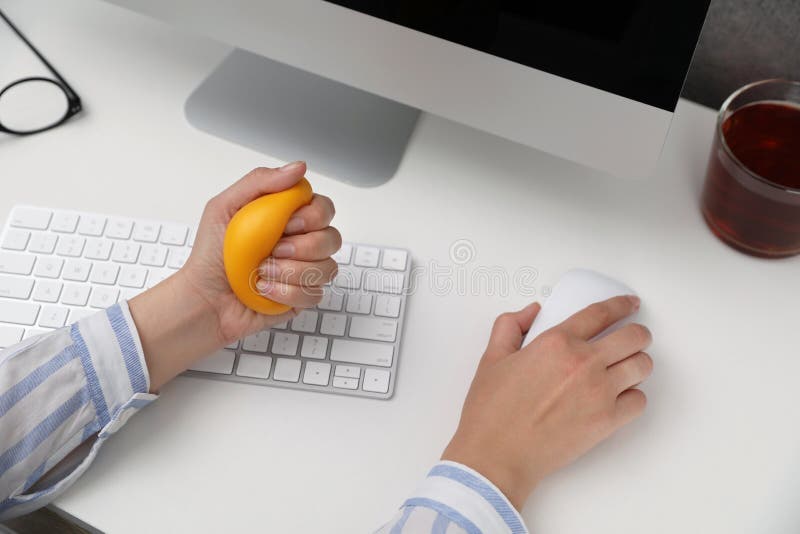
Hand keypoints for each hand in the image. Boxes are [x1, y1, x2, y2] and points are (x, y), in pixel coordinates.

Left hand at [182, 162, 340, 343]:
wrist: (203, 298)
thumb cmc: (210, 255)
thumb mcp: (224, 207)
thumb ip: (260, 181)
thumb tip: (298, 168)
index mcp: (287, 219)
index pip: (323, 208)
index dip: (313, 215)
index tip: (288, 223)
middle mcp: (300, 244)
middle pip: (333, 238)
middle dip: (304, 246)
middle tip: (274, 250)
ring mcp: (303, 272)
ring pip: (327, 267)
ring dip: (291, 271)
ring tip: (263, 271)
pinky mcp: (300, 298)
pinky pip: (314, 294)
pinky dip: (286, 292)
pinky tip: (264, 289)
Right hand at [441, 296, 652, 508]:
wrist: (497, 455)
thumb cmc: (492, 413)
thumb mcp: (492, 358)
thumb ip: (510, 326)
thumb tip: (532, 312)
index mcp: (556, 342)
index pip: (601, 313)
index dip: (621, 305)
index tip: (628, 304)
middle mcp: (583, 363)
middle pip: (633, 337)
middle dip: (638, 333)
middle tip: (633, 338)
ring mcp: (599, 392)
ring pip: (642, 366)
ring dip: (638, 362)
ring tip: (628, 366)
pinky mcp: (606, 421)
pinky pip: (640, 401)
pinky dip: (634, 396)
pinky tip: (621, 396)